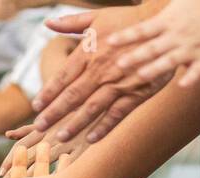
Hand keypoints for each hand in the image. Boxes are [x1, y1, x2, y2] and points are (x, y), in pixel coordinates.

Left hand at [0, 115, 92, 177]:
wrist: (101, 98)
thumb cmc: (74, 111)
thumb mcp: (48, 118)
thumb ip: (28, 129)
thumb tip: (7, 135)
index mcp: (45, 127)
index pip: (22, 145)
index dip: (10, 160)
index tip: (0, 174)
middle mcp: (54, 134)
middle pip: (31, 155)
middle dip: (18, 171)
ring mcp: (69, 141)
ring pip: (49, 162)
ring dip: (34, 175)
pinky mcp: (85, 147)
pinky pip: (72, 162)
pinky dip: (62, 172)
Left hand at [23, 5, 171, 154]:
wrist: (163, 26)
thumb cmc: (128, 20)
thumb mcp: (98, 17)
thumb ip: (72, 22)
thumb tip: (48, 23)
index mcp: (90, 52)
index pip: (63, 76)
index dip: (48, 92)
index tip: (36, 106)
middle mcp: (101, 70)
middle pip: (73, 95)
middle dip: (54, 112)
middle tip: (39, 126)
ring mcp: (119, 83)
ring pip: (92, 108)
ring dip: (75, 124)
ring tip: (60, 136)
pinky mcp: (136, 92)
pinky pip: (117, 113)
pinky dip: (103, 127)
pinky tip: (90, 139)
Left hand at [108, 0, 199, 91]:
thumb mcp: (180, 1)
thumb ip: (158, 10)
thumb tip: (139, 2)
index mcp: (170, 21)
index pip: (143, 30)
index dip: (126, 36)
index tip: (110, 41)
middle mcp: (179, 35)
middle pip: (153, 47)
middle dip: (134, 56)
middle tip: (117, 65)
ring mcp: (194, 48)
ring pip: (171, 60)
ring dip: (155, 68)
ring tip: (141, 76)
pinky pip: (199, 70)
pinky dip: (192, 76)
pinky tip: (183, 84)